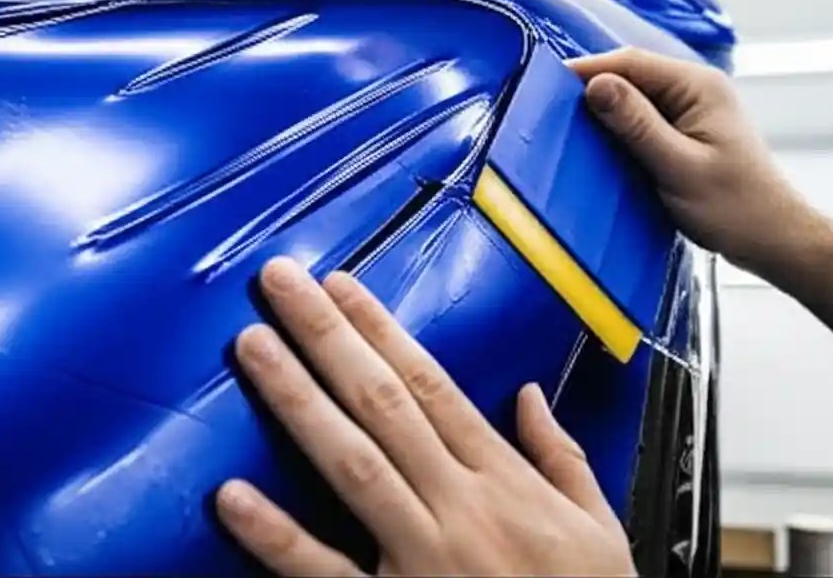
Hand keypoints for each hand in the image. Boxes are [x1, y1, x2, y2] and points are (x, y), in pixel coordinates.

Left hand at [215, 257, 635, 576]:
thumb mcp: (599, 529)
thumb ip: (562, 458)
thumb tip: (531, 396)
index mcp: (503, 481)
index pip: (432, 385)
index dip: (381, 330)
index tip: (341, 285)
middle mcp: (457, 506)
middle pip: (383, 403)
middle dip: (329, 336)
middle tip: (281, 283)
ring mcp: (420, 556)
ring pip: (351, 463)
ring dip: (299, 400)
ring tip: (255, 348)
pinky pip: (325, 572)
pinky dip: (277, 537)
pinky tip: (233, 497)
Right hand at [568, 48, 822, 275]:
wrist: (774, 240)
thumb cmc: (735, 209)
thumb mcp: (678, 167)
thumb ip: (637, 125)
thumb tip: (596, 85)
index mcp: (698, 86)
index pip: (631, 61)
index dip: (588, 70)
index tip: (547, 85)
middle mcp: (696, 89)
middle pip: (631, 76)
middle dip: (592, 91)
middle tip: (550, 111)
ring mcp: (692, 111)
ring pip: (635, 100)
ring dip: (604, 113)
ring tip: (567, 129)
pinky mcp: (686, 133)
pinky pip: (644, 121)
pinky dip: (619, 131)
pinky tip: (599, 148)